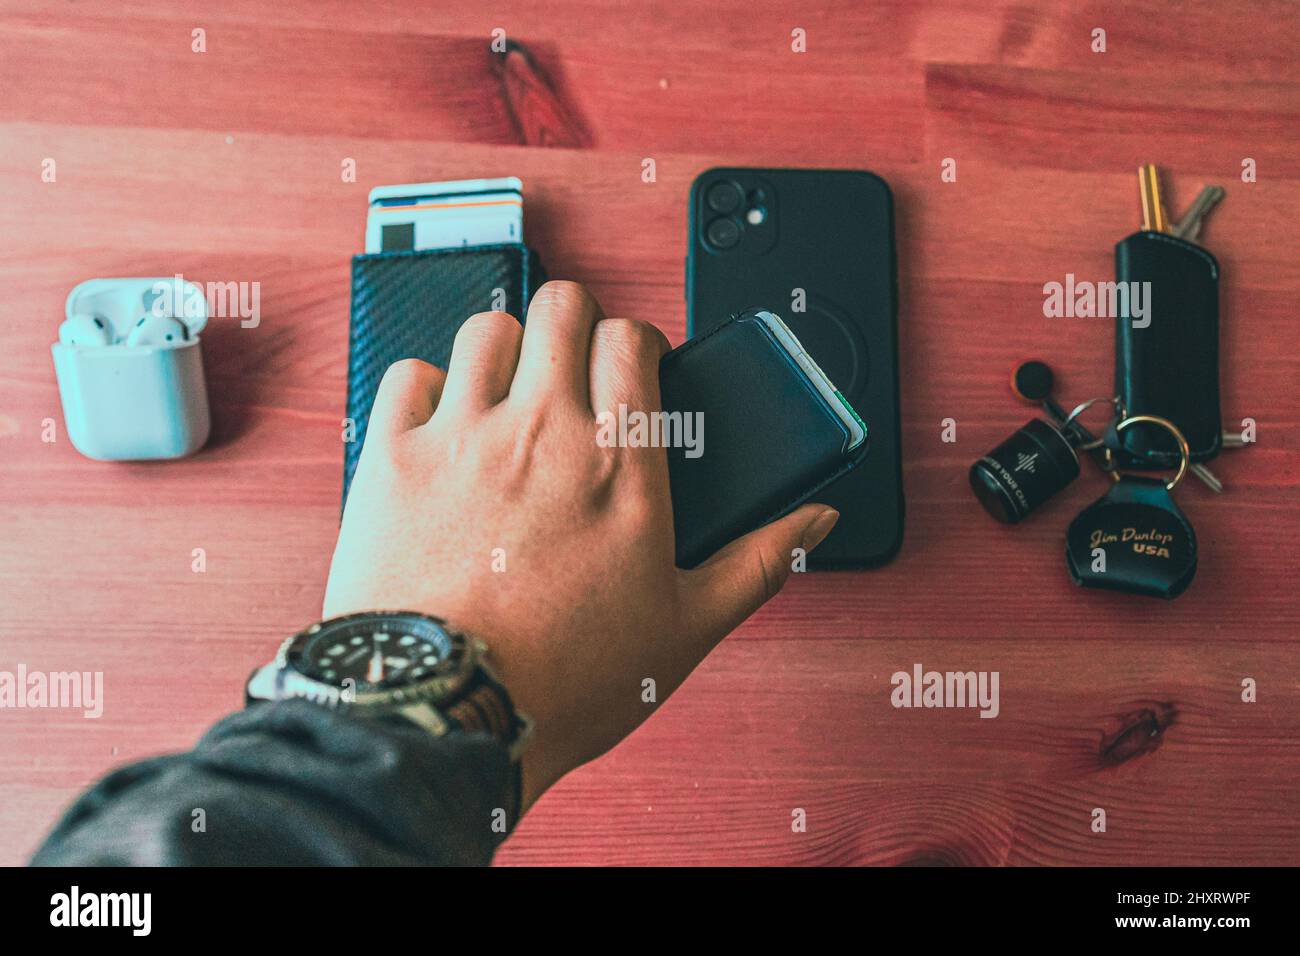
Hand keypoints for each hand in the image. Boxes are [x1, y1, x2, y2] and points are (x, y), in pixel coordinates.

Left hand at [323, 281, 837, 808]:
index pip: (633, 337)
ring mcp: (461, 436)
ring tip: (510, 397)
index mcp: (620, 463)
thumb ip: (759, 560)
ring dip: (507, 350)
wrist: (445, 716)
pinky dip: (429, 389)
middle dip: (577, 325)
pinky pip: (410, 373)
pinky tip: (445, 427)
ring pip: (488, 328)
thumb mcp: (686, 626)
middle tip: (575, 369)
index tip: (633, 373)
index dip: (637, 344)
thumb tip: (813, 519)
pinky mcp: (393, 457)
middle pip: (563, 305)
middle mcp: (542, 430)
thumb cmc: (564, 679)